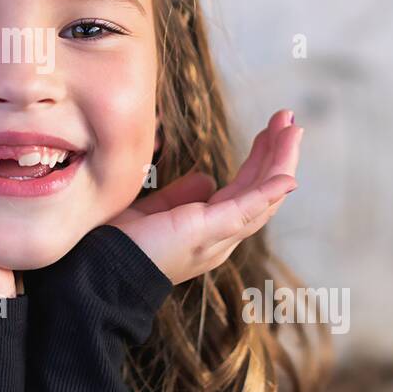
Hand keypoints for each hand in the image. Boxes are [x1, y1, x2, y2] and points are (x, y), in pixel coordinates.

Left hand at [108, 109, 301, 285]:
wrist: (101, 271)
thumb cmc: (119, 244)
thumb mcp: (154, 210)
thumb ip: (180, 196)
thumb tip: (206, 179)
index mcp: (208, 232)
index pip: (245, 192)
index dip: (260, 162)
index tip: (269, 133)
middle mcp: (220, 238)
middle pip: (261, 192)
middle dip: (277, 154)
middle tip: (288, 121)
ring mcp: (217, 238)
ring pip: (263, 198)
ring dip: (280, 162)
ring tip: (292, 128)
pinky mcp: (207, 232)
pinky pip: (247, 210)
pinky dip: (270, 192)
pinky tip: (287, 176)